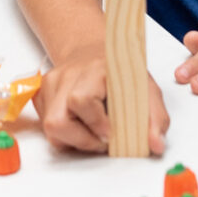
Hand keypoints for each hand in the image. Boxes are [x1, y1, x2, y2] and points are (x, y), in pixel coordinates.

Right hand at [34, 46, 169, 154]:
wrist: (92, 51)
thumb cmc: (120, 72)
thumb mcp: (146, 88)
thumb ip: (155, 117)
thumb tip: (156, 145)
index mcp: (95, 68)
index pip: (81, 99)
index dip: (95, 123)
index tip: (110, 134)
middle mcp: (67, 75)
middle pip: (57, 120)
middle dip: (82, 139)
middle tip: (103, 138)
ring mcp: (50, 85)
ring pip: (50, 127)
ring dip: (73, 139)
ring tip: (92, 132)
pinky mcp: (41, 94)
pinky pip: (46, 126)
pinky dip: (65, 133)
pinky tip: (80, 124)